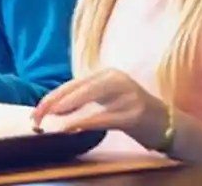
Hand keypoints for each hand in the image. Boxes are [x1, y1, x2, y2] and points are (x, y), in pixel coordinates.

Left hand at [31, 68, 169, 147]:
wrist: (167, 123)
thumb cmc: (130, 111)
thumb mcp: (106, 98)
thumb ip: (83, 98)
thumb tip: (52, 107)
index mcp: (106, 74)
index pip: (72, 84)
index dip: (51, 97)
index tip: (35, 111)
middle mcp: (116, 80)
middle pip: (77, 89)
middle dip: (54, 103)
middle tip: (36, 117)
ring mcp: (127, 95)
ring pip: (90, 101)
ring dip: (68, 112)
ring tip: (50, 121)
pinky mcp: (135, 114)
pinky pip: (105, 117)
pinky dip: (86, 122)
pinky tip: (71, 128)